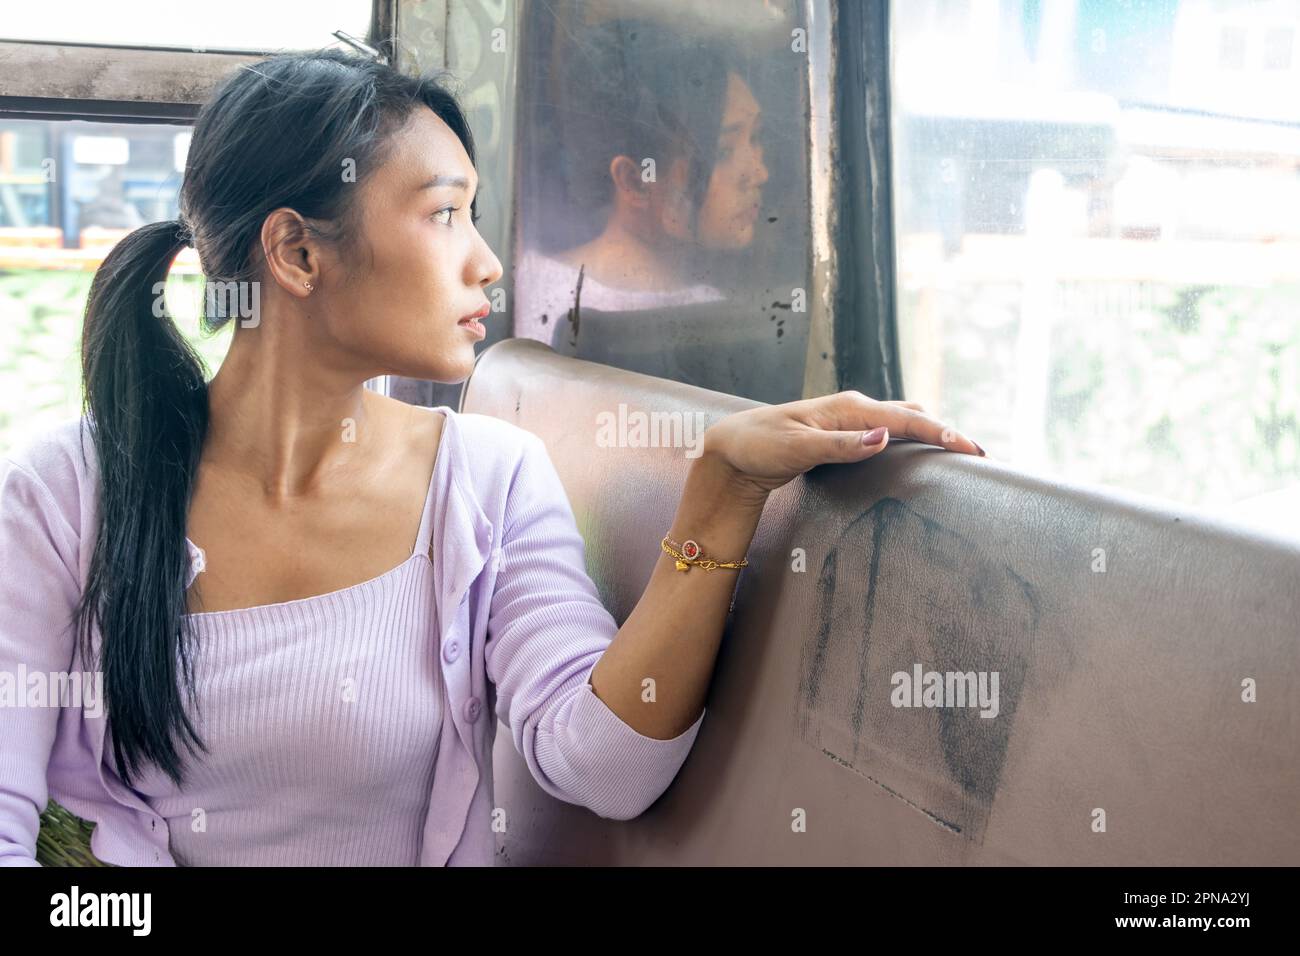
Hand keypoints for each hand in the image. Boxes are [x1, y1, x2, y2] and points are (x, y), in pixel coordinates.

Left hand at [702, 391, 984, 500]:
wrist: (733, 447)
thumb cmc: (760, 446)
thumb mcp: (798, 448)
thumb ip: (842, 445)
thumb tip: (886, 437)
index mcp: (849, 409)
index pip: (907, 419)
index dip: (943, 433)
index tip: (973, 450)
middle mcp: (854, 409)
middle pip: (913, 415)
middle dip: (946, 431)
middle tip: (979, 455)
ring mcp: (850, 420)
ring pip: (903, 419)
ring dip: (931, 432)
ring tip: (961, 452)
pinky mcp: (844, 434)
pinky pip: (889, 430)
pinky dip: (912, 437)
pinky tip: (922, 450)